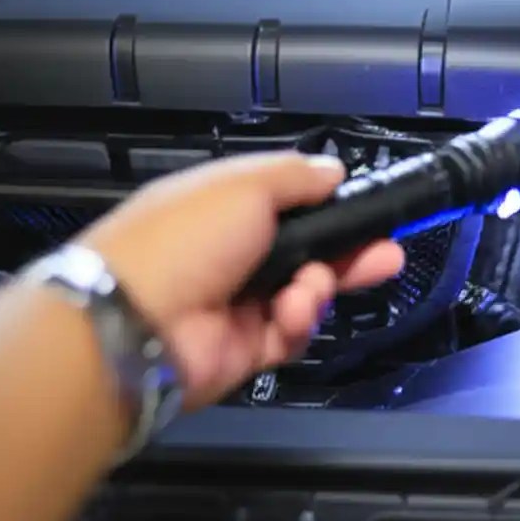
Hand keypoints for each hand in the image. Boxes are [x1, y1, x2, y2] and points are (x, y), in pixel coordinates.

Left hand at [76, 152, 403, 407]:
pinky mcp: (244, 349)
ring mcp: (237, 302)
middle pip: (307, 250)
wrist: (134, 326)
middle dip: (348, 252)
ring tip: (311, 287)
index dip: (327, 204)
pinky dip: (297, 323)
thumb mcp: (244, 186)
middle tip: (385, 255)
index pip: (287, 200)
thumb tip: (334, 171)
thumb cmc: (184, 240)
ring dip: (318, 288)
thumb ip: (296, 176)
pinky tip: (290, 313)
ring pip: (306, 294)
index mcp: (222, 205)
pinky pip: (291, 334)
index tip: (365, 209)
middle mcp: (230, 252)